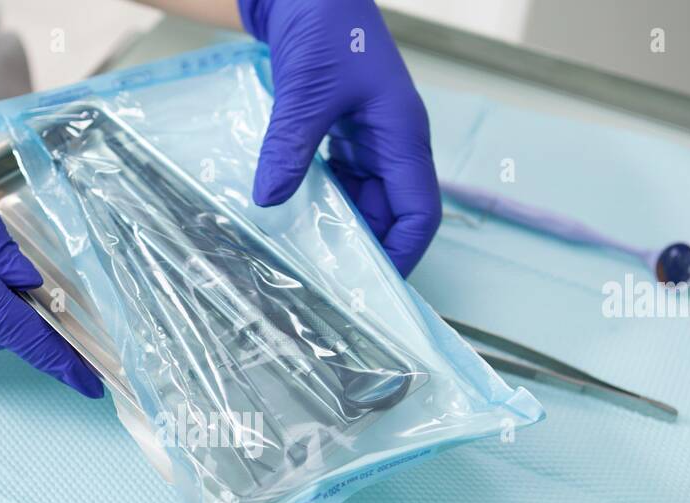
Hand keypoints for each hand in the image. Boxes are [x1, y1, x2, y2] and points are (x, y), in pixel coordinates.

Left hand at [238, 0, 441, 275]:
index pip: (419, 213)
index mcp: (403, 136)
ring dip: (338, 230)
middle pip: (390, 216)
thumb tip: (270, 199)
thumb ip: (290, 145)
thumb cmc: (326, 26)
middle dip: (363, 251)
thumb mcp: (307, 90)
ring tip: (305, 262)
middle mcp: (394, 145)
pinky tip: (291, 221)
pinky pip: (340, 184)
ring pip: (363, 204)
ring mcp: (370, 142)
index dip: (402, 254)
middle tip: (326, 286)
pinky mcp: (344, 137)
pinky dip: (320, 205)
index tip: (372, 288)